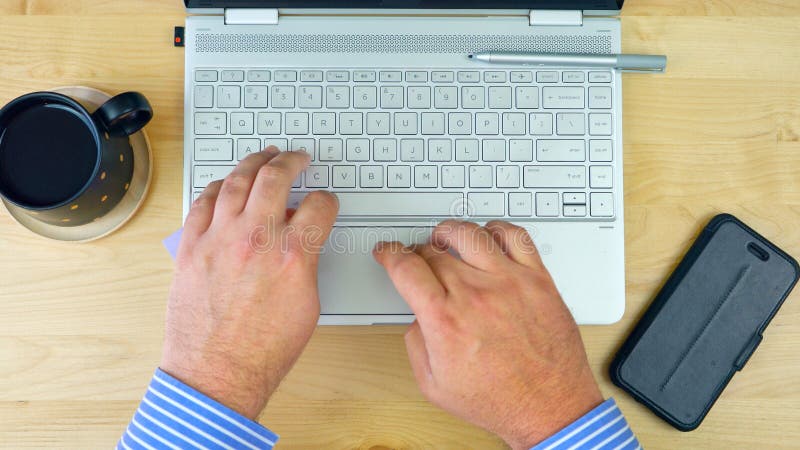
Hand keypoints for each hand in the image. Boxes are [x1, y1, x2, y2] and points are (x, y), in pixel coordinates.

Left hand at [161, 147, 338, 418]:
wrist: (218, 374)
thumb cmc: (262, 350)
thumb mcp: (307, 305)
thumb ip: (306, 263)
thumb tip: (302, 242)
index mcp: (292, 256)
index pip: (318, 207)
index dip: (326, 200)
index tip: (324, 202)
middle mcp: (256, 240)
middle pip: (275, 179)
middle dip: (290, 161)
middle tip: (295, 156)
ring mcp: (220, 240)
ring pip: (236, 182)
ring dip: (252, 163)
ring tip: (262, 156)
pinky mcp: (191, 249)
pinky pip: (202, 203)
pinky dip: (215, 188)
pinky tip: (224, 184)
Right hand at [373, 220, 601, 448]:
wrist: (549, 408)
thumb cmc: (499, 400)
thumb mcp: (433, 383)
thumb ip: (415, 341)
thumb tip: (418, 313)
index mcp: (445, 320)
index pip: (406, 266)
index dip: (389, 254)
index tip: (388, 252)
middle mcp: (476, 295)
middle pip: (433, 250)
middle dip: (417, 251)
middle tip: (417, 259)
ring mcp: (510, 283)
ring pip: (469, 234)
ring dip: (449, 233)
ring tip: (446, 241)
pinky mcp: (538, 280)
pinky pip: (515, 236)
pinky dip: (495, 230)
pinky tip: (487, 239)